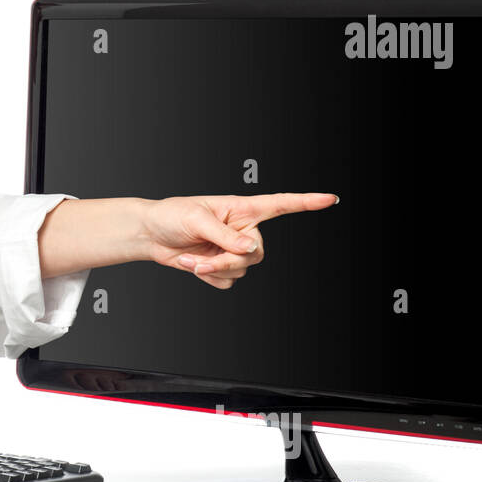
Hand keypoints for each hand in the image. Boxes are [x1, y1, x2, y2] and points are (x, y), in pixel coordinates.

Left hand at [142, 192, 337, 288]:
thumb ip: (226, 235)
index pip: (281, 204)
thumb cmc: (173, 215)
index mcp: (242, 209)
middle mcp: (243, 230)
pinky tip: (192, 265)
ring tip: (190, 259)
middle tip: (202, 259)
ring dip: (213, 270)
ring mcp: (232, 249)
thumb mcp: (198, 219)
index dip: (306, 202)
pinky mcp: (221, 265)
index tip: (330, 199)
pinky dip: (208, 278)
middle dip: (228, 261)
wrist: (151, 234)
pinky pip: (227, 282)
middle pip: (256, 254)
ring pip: (241, 271)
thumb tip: (251, 249)